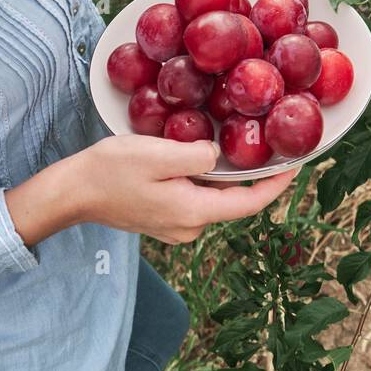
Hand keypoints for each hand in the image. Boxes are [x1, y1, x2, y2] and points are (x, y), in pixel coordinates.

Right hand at [7, 135, 296, 246]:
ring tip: (236, 142)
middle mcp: (190, 227)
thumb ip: (196, 156)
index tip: (298, 165)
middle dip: (253, 175)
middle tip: (269, 143)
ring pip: (214, 198)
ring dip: (226, 175)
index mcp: (194, 213)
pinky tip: (200, 155)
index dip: (278, 185)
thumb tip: (219, 155)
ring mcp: (176, 227)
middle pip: (235, 201)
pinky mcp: (164, 219)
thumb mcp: (157, 154)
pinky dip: (204, 179)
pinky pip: (196, 198)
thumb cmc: (110, 171)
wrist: (72, 192)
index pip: (250, 203)